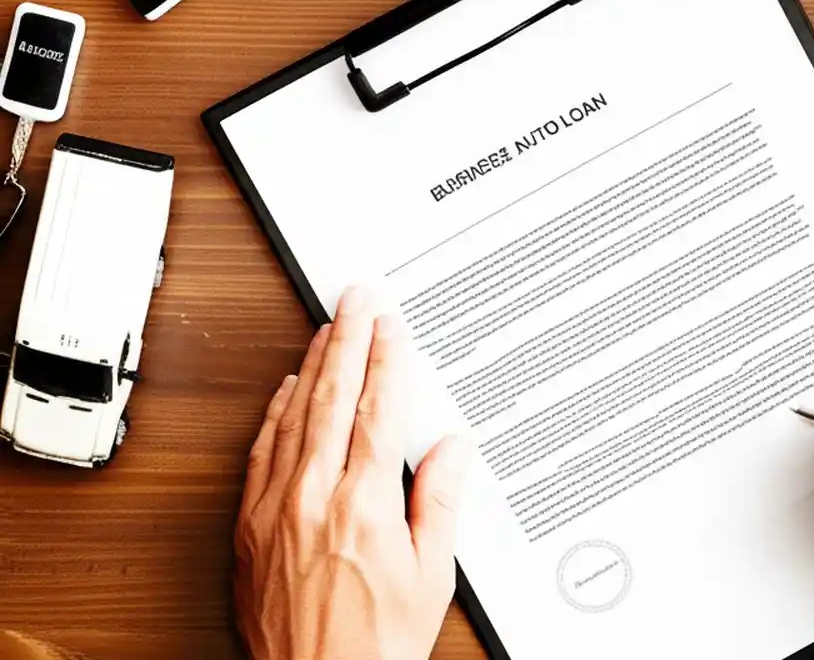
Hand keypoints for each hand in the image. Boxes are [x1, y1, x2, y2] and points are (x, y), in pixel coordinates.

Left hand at [234, 286, 466, 659]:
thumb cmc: (374, 645)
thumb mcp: (432, 577)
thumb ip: (439, 503)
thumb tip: (450, 450)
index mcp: (364, 505)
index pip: (378, 412)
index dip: (386, 361)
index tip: (392, 327)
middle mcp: (314, 498)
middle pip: (332, 398)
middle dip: (347, 339)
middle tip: (356, 299)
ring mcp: (276, 509)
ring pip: (293, 417)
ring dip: (313, 366)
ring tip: (327, 328)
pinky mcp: (251, 527)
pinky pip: (261, 452)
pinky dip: (276, 413)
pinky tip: (287, 391)